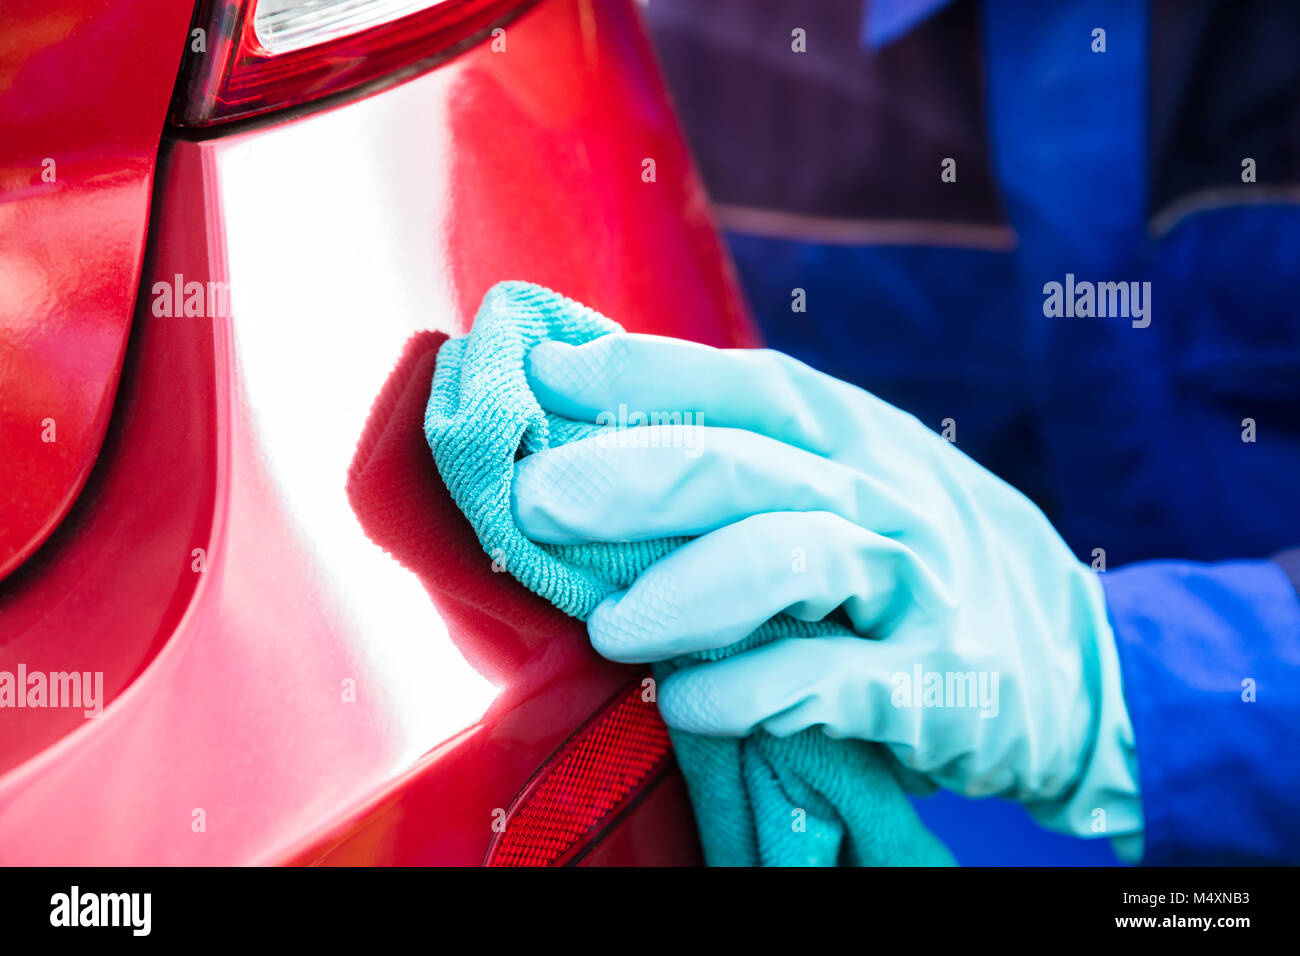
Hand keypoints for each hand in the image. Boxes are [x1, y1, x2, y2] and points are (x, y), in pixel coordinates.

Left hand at [512, 332, 1139, 840]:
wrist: (1080, 667)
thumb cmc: (928, 563)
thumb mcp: (866, 483)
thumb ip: (761, 456)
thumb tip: (608, 426)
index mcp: (862, 438)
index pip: (749, 385)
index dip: (645, 373)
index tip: (546, 373)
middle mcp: (889, 496)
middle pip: (746, 464)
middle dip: (632, 474)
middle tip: (534, 497)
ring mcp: (915, 589)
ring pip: (788, 559)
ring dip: (684, 590)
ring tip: (608, 627)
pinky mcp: (932, 687)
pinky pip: (825, 683)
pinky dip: (745, 689)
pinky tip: (685, 700)